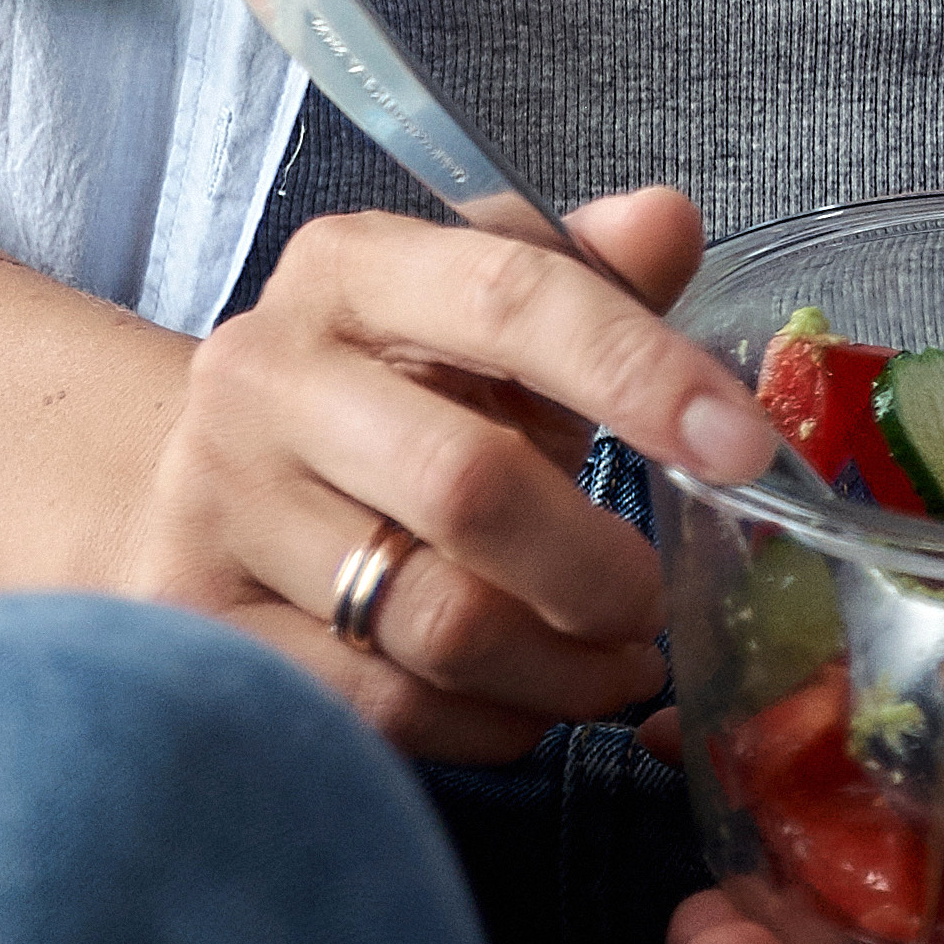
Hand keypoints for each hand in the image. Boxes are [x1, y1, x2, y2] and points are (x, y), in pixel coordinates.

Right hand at [129, 186, 775, 765]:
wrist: (201, 481)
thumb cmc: (385, 394)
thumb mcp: (475, 317)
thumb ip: (582, 276)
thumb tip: (670, 222)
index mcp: (349, 267)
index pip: (511, 296)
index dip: (640, 372)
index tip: (743, 448)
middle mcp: (265, 374)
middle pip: (467, 485)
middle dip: (596, 565)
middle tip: (653, 603)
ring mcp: (219, 507)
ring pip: (432, 620)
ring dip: (559, 665)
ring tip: (612, 664)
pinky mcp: (208, 628)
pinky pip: (384, 709)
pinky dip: (489, 721)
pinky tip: (526, 701)